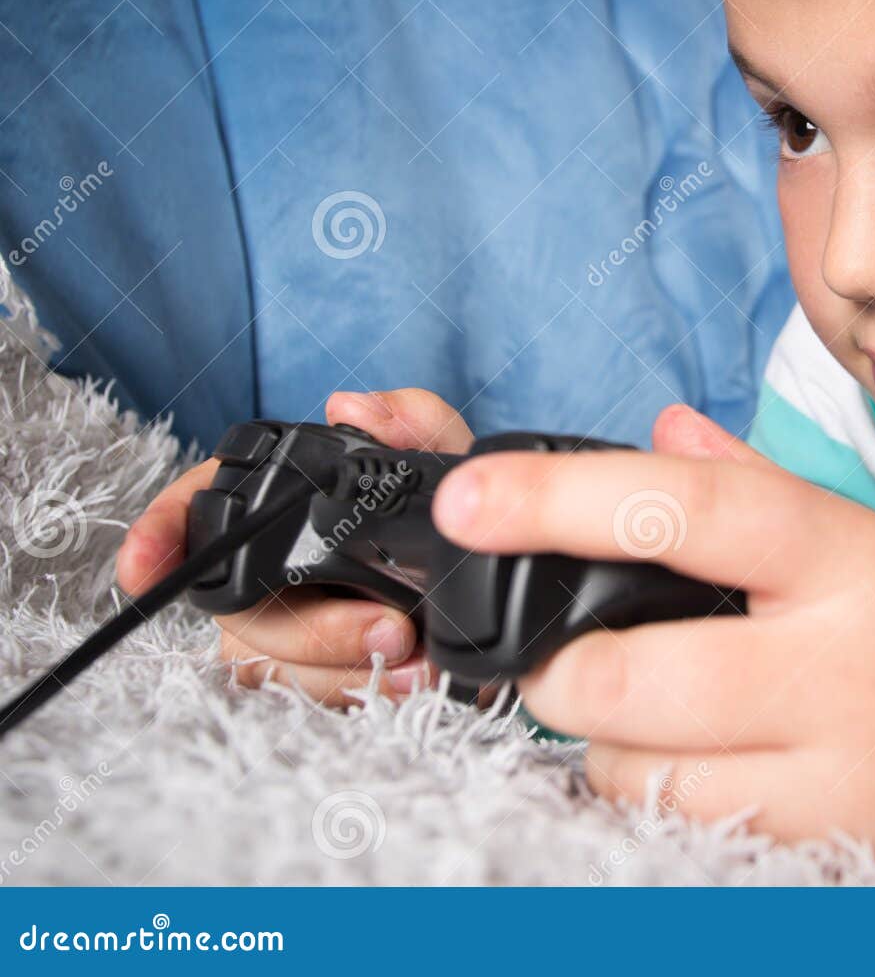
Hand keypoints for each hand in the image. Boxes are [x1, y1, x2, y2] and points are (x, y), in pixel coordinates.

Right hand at [116, 389, 472, 702]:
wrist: (497, 584)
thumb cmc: (453, 516)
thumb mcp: (448, 460)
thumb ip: (414, 420)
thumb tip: (352, 405)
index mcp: (283, 507)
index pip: (196, 512)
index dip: (161, 535)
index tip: (145, 568)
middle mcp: (269, 573)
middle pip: (239, 613)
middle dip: (311, 631)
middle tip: (391, 628)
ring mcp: (287, 634)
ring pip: (272, 668)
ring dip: (342, 671)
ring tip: (417, 660)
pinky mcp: (321, 682)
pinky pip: (311, 701)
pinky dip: (361, 693)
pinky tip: (411, 682)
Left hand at [429, 404, 874, 880]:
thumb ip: (765, 488)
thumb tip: (661, 432)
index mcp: (856, 561)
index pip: (691, 507)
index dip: (563, 500)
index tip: (473, 501)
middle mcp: (848, 666)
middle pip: (629, 675)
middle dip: (560, 674)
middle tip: (565, 662)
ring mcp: (844, 775)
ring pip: (645, 777)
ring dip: (614, 753)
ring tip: (659, 726)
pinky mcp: (837, 857)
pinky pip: (696, 839)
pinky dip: (669, 809)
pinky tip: (708, 776)